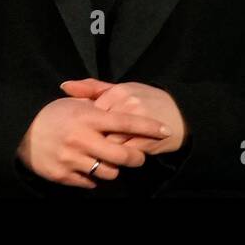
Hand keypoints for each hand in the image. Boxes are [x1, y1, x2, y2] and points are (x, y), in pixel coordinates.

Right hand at [16, 97, 169, 188]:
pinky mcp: (63, 176)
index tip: (165, 130)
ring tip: (109, 161)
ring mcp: (72, 159)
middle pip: (123, 155)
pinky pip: (89, 183)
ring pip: (108, 173)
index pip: (126, 122)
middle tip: (139, 156)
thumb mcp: (73, 102)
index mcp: (88, 118)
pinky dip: (93, 178)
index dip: (148, 127)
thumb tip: (119, 104)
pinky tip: (90, 168)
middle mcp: (82, 139)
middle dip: (136, 157)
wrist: (20, 133)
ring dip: (113, 169)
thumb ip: (97, 103)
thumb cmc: (52, 115)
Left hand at [60, 79, 185, 155]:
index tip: (87, 130)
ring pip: (110, 144)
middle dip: (94, 139)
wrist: (180, 114)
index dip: (87, 124)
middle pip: (99, 129)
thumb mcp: (121, 89)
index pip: (91, 111)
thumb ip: (92, 88)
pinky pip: (124, 154)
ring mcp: (138, 124)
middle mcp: (128, 105)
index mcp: (119, 91)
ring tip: (104, 152)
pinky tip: (119, 157)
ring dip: (105, 151)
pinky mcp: (146, 141)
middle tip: (90, 145)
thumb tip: (64, 86)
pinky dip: (119, 158)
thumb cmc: (146, 99)